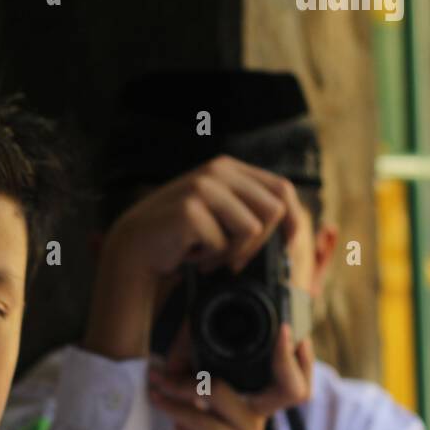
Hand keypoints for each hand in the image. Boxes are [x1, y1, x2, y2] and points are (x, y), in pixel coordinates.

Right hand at [83, 156, 301, 360]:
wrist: (134, 248)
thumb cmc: (179, 238)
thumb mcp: (217, 214)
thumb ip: (246, 207)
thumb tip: (295, 223)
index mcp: (229, 168)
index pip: (281, 189)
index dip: (292, 221)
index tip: (290, 248)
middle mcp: (218, 171)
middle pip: (275, 210)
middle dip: (261, 244)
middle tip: (234, 261)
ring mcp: (203, 187)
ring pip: (253, 229)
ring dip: (233, 253)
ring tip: (206, 255)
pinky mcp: (191, 209)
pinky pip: (224, 244)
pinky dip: (209, 259)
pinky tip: (189, 256)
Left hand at [147, 322, 312, 429]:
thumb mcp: (204, 408)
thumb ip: (196, 378)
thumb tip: (176, 347)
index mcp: (262, 398)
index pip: (292, 374)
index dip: (296, 356)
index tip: (284, 328)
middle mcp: (261, 412)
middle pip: (284, 383)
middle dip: (275, 356)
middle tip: (237, 335)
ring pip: (219, 391)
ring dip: (182, 380)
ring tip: (159, 378)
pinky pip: (200, 420)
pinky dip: (173, 406)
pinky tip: (156, 397)